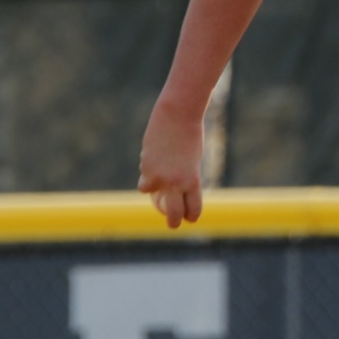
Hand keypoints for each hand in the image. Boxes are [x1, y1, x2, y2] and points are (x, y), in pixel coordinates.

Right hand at [138, 99, 205, 228]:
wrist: (178, 115)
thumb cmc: (191, 135)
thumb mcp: (193, 160)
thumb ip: (184, 177)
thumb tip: (168, 193)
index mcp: (193, 181)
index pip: (193, 208)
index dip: (191, 215)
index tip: (190, 218)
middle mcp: (175, 182)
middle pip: (173, 213)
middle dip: (173, 221)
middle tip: (173, 224)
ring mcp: (158, 175)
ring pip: (152, 195)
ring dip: (155, 193)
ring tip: (159, 188)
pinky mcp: (145, 166)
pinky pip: (145, 180)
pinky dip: (147, 176)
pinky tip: (153, 165)